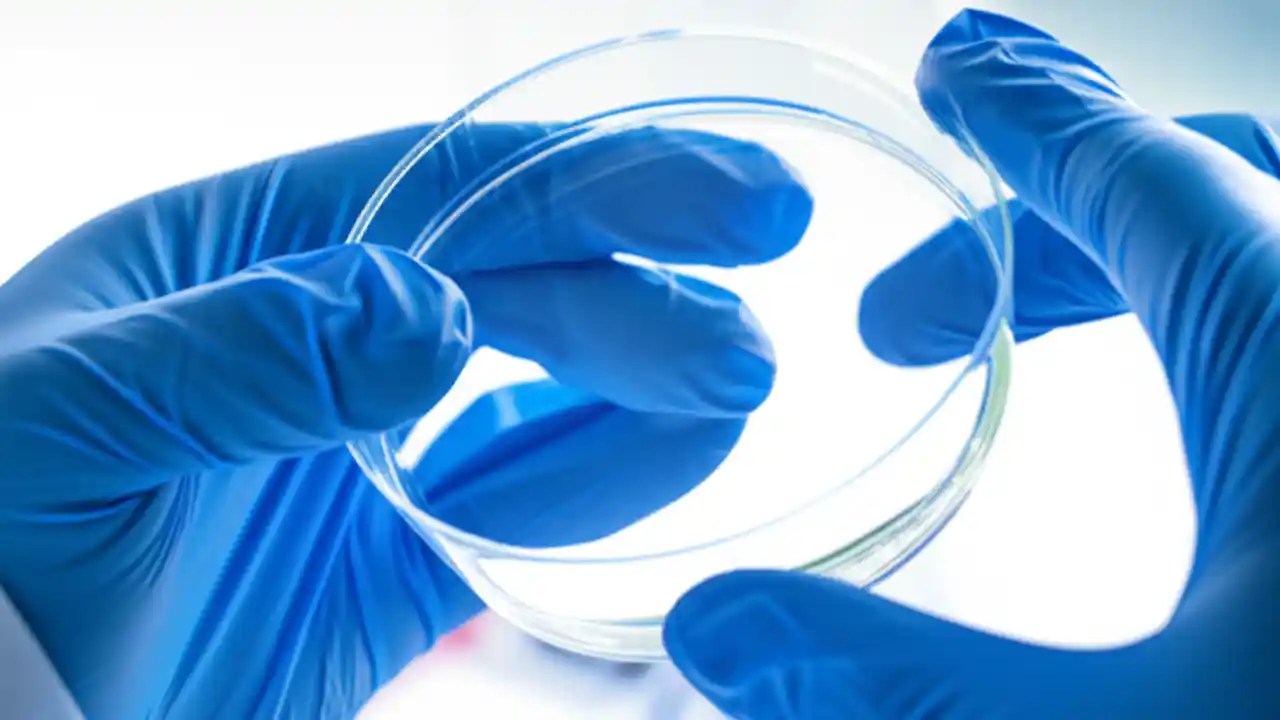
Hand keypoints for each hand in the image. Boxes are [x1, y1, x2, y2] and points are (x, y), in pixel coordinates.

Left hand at [0, 123, 809, 717]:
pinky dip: (607, 480)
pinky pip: (527, 502)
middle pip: (518, 280)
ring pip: (544, 388)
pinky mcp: (405, 549)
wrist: (1, 702)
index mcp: (240, 253)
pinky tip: (686, 457)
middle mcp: (324, 331)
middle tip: (757, 315)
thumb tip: (425, 314)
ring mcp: (376, 441)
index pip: (442, 187)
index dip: (591, 178)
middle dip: (648, 284)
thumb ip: (237, 357)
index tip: (728, 194)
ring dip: (649, 381)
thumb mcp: (66, 422)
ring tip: (744, 384)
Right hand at [665, 10, 1279, 718]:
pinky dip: (1230, 341)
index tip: (953, 68)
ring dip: (1137, 270)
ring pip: (1276, 266)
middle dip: (1041, 215)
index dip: (1029, 118)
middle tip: (900, 309)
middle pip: (1215, 197)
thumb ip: (904, 686)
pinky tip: (1188, 434)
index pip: (1145, 178)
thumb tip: (713, 631)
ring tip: (1015, 334)